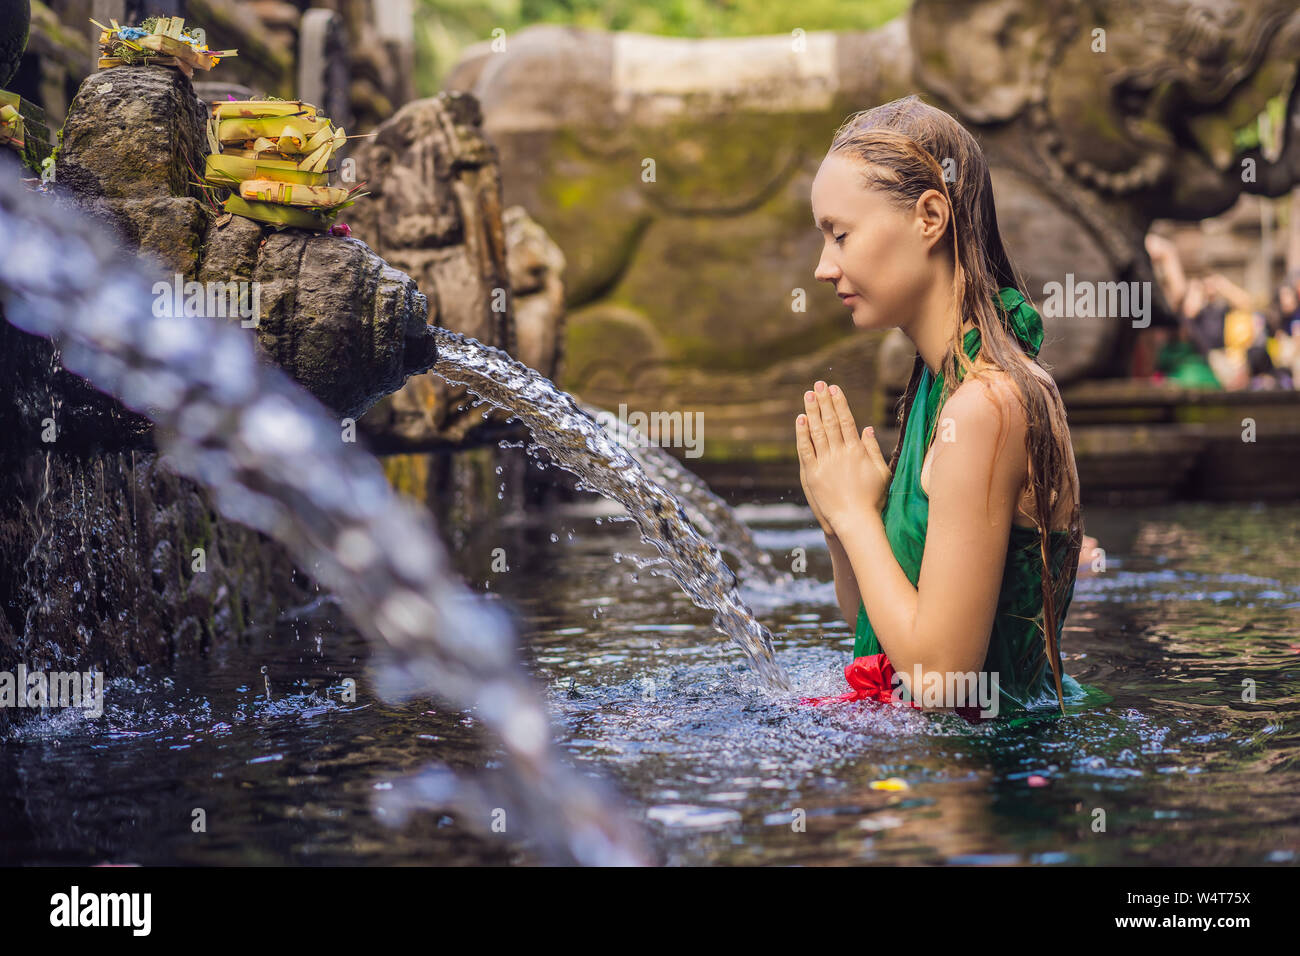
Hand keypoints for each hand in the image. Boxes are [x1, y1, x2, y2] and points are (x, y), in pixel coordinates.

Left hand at [795, 381, 891, 535]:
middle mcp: (840, 453)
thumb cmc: (873, 499)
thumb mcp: (881, 472)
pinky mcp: (813, 474)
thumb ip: (873, 449)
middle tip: (819, 384)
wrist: (855, 520)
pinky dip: (802, 433)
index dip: (840, 403)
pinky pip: (805, 449)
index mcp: (857, 451)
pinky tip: (800, 419)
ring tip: (809, 395)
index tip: (835, 389)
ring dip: (813, 411)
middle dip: (824, 401)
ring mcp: (825, 463)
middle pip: (831, 421)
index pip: (847, 421)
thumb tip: (867, 428)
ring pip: (817, 431)